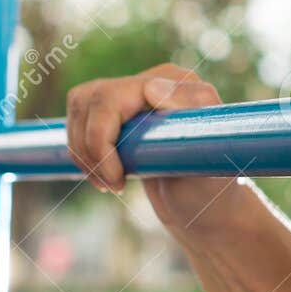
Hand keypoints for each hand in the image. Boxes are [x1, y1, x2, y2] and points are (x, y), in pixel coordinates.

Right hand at [64, 63, 240, 252]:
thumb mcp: (210, 156)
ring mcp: (132, 96)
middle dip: (89, 147)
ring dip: (82, 151)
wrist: (203, 209)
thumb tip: (150, 86)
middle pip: (89, 98)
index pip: (113, 95)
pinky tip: (102, 177)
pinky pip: (79, 120)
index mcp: (177, 83)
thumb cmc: (211, 187)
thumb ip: (190, 118)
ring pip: (79, 106)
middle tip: (112, 185)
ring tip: (109, 184)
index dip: (102, 138)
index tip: (118, 179)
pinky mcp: (117, 115)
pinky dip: (82, 152)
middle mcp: (154, 81)